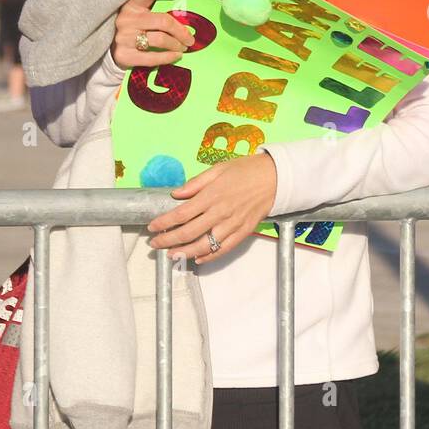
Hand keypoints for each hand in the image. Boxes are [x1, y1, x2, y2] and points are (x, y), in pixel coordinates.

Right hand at [111, 0, 194, 68]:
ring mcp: (123, 37)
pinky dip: (168, 57)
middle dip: (181, 31)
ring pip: (160, 39)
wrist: (112, 49)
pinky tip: (176, 55)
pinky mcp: (124, 55)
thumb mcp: (141, 14)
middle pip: (162, 21)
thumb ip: (157, 10)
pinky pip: (152, 57)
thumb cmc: (135, 28)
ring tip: (183, 47)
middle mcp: (126, 19)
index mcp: (132, 4)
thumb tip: (186, 15)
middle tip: (190, 38)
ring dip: (176, 44)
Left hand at [147, 153, 277, 264]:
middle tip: (155, 244)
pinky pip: (224, 248)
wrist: (276, 177)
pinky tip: (198, 259)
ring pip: (204, 245)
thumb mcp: (218, 169)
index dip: (164, 223)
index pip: (181, 214)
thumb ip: (196, 183)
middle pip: (188, 233)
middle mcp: (220, 212)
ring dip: (184, 252)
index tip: (152, 227)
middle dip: (168, 241)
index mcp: (212, 195)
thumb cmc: (246, 170)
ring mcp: (232, 224)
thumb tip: (175, 194)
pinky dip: (210, 256)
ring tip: (171, 254)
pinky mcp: (244, 231)